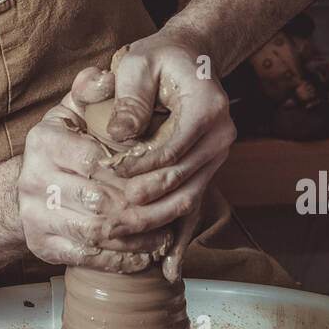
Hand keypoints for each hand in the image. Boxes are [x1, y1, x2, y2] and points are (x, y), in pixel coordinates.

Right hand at [17, 68, 175, 273]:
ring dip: (138, 234)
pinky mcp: (42, 246)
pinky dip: (121, 258)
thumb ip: (91, 89)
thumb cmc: (64, 144)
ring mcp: (35, 217)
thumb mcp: (73, 110)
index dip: (132, 168)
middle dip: (142, 204)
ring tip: (168, 230)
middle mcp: (32, 180)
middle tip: (175, 203)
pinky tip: (147, 251)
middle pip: (99, 200)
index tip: (161, 170)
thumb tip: (108, 79)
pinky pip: (87, 257)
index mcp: (42, 142)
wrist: (26, 188)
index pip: (93, 158)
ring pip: (96, 232)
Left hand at [91, 23, 236, 281]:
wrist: (190, 57)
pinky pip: (196, 208)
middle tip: (109, 221)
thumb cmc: (158, 58)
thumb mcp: (138, 64)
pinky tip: (168, 271)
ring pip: (188, 200)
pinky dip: (182, 241)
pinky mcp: (207, 170)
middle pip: (182, 181)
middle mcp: (220, 136)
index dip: (139, 165)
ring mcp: (217, 156)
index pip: (171, 148)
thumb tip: (119, 135)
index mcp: (207, 108)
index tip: (108, 174)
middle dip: (144, 204)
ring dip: (155, 223)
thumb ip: (128, 97)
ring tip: (122, 239)